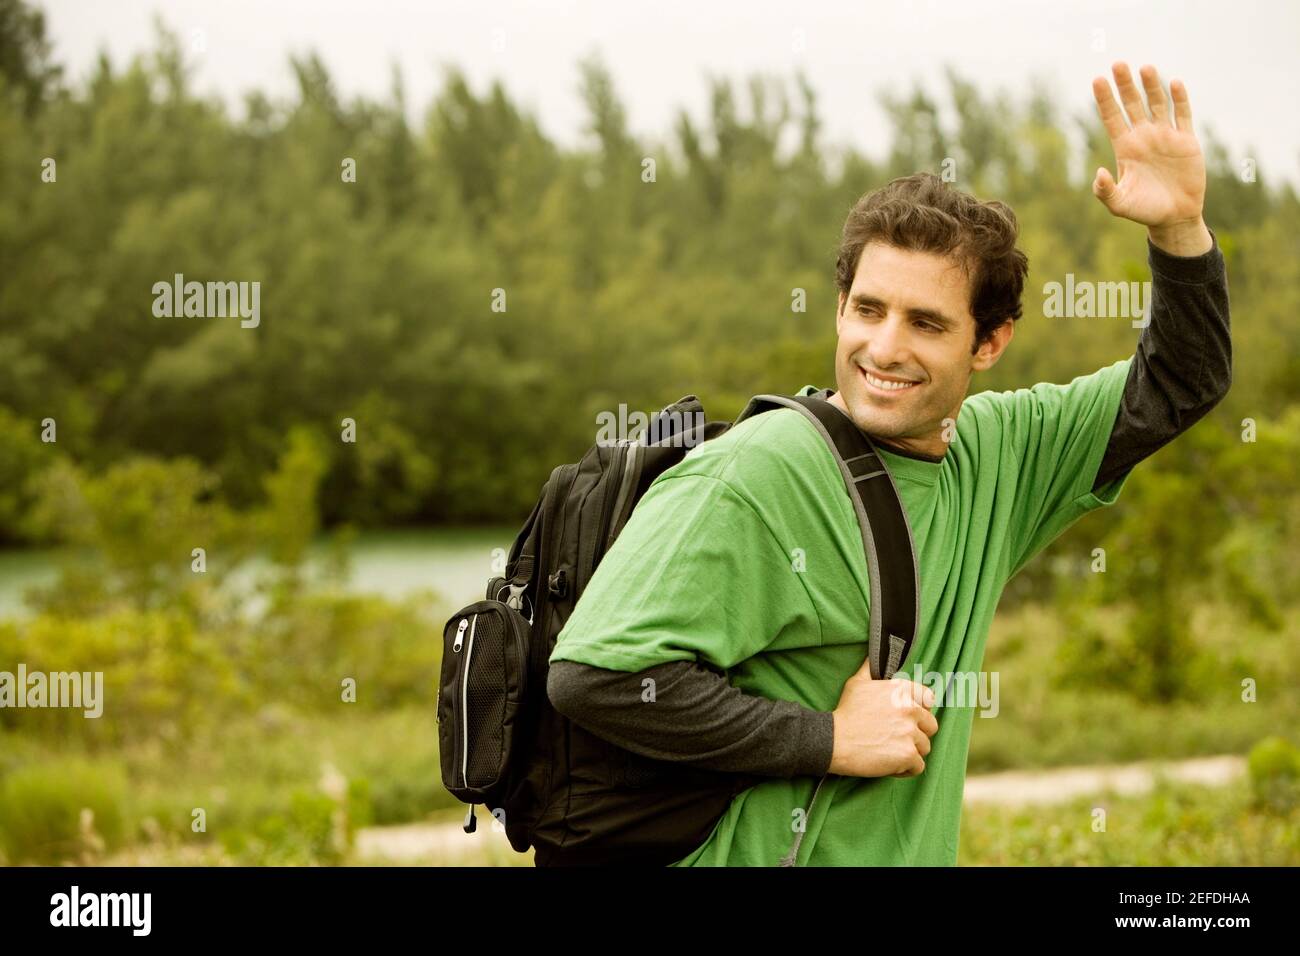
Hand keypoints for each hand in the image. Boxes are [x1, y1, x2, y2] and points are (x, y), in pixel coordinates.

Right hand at [829, 665, 938, 778]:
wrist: (834, 740)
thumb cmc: (845, 712)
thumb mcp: (857, 683)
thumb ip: (871, 669)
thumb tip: (874, 656)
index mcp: (902, 690)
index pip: (929, 699)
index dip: (921, 710)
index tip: (908, 718)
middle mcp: (910, 709)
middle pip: (931, 726)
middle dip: (917, 733)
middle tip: (897, 738)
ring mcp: (910, 733)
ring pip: (925, 747)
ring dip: (911, 751)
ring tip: (891, 752)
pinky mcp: (908, 754)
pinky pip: (918, 766)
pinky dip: (906, 769)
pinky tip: (891, 765)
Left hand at [1091, 63, 1210, 253]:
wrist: (1174, 216)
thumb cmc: (1144, 210)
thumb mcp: (1119, 204)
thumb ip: (1105, 191)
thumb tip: (1099, 172)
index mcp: (1125, 148)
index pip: (1112, 117)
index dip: (1106, 99)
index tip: (1097, 79)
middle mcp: (1144, 137)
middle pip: (1133, 104)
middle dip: (1125, 85)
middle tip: (1118, 63)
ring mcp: (1165, 136)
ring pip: (1157, 104)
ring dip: (1151, 86)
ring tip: (1144, 68)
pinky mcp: (1186, 140)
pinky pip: (1182, 115)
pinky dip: (1179, 99)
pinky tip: (1173, 83)